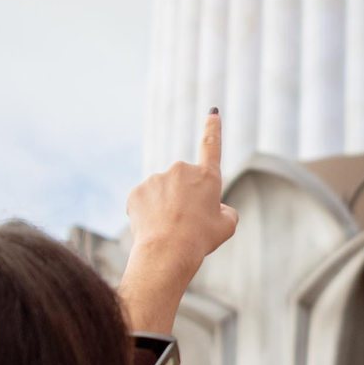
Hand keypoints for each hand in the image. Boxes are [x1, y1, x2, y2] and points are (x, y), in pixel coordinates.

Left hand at [118, 111, 238, 334]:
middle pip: (183, 183)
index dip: (213, 128)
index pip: (211, 145)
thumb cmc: (201, 239)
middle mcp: (181, 170)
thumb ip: (225, 212)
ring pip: (162, 193)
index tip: (212, 112)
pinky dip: (148, 213)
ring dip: (165, 207)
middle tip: (187, 223)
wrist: (168, 252)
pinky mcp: (137, 190)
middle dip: (184, 198)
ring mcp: (157, 178)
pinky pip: (144, 201)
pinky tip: (152, 228)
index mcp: (207, 176)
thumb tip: (216, 208)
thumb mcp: (226, 227)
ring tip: (169, 230)